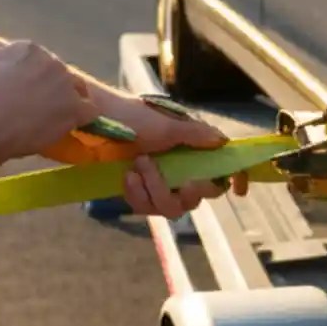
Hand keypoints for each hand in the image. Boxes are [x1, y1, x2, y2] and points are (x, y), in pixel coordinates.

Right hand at [0, 41, 99, 158]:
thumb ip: (5, 64)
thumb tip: (10, 72)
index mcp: (28, 49)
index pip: (43, 62)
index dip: (39, 80)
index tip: (30, 93)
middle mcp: (50, 61)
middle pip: (63, 75)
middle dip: (55, 91)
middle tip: (43, 110)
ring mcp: (64, 84)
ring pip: (78, 92)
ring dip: (70, 104)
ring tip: (56, 121)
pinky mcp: (73, 108)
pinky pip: (90, 110)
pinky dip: (83, 119)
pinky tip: (73, 127)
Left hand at [45, 94, 249, 219]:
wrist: (87, 124)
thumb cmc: (128, 117)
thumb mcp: (166, 123)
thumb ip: (197, 135)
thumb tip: (224, 142)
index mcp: (191, 146)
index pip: (222, 166)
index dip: (234, 178)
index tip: (239, 190)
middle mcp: (178, 165)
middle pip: (198, 195)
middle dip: (183, 188)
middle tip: (169, 175)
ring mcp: (157, 180)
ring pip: (172, 207)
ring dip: (155, 190)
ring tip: (136, 168)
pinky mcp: (136, 191)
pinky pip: (147, 208)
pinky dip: (137, 195)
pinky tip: (125, 178)